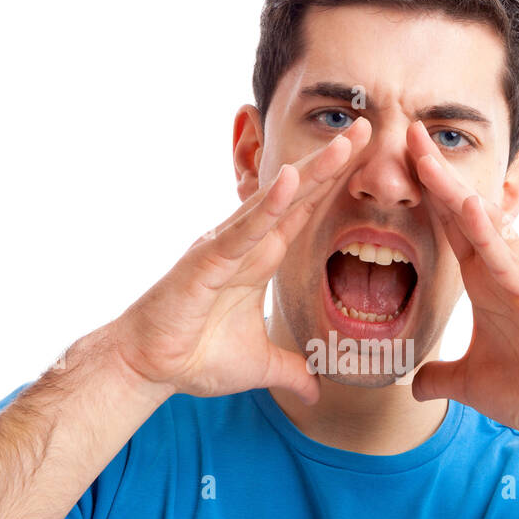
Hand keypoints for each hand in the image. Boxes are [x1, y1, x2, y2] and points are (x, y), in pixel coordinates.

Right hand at [109, 117, 372, 404]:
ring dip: (311, 171)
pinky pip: (243, 230)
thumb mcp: (261, 366)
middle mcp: (246, 244)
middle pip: (298, 196)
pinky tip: (292, 181)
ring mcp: (226, 248)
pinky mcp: (207, 261)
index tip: (368, 159)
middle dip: (333, 162)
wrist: (149, 368)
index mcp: (261, 260)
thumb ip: (292, 371)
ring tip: (345, 142)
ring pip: (275, 202)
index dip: (335, 186)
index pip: (306, 214)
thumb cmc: (194, 357)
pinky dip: (268, 206)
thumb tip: (317, 390)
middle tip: (370, 127)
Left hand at [407, 121, 518, 433]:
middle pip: (460, 210)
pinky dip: (488, 232)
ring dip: (452, 188)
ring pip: (481, 223)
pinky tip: (468, 207)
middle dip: (433, 172)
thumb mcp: (470, 383)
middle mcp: (499, 269)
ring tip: (423, 152)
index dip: (424, 196)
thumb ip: (441, 376)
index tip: (396, 163)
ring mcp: (518, 277)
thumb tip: (413, 385)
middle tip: (405, 130)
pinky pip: (506, 258)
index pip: (448, 227)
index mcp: (482, 282)